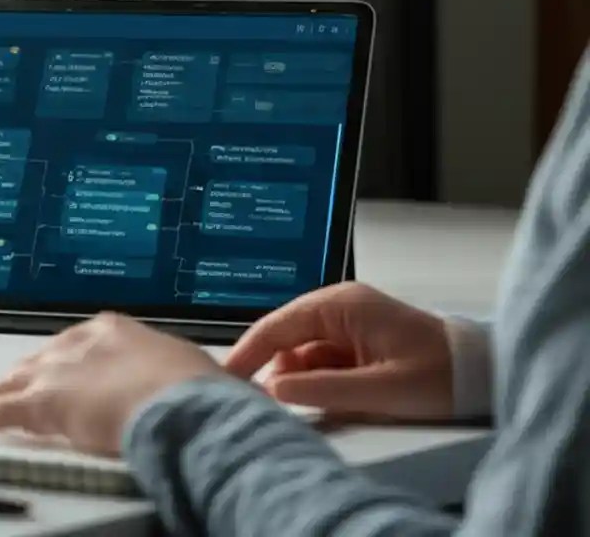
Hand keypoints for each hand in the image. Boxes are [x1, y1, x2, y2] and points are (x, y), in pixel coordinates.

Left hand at [0, 312, 224, 454]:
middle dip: (21, 384)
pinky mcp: (37, 403)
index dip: (61, 370)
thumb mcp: (194, 377)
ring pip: (9, 386)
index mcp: (114, 330)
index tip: (56, 379)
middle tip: (7, 399)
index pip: (73, 349)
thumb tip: (209, 394)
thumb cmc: (200, 395)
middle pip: (36, 364)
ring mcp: (55, 370)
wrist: (184, 404)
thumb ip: (180, 382)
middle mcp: (78, 342)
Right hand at [224, 282, 453, 418]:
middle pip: (282, 335)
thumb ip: (324, 389)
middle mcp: (338, 306)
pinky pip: (317, 357)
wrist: (483, 373)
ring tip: (295, 402)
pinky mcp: (354, 339)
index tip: (224, 378)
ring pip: (298, 349)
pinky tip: (315, 397)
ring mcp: (346, 321)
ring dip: (292, 375)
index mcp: (341, 306)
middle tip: (252, 398)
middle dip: (268, 366)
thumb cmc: (440, 375)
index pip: (276, 326)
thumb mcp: (381, 389)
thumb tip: (272, 390)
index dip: (246, 353)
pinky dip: (310, 377)